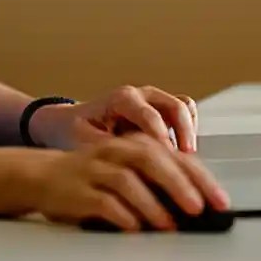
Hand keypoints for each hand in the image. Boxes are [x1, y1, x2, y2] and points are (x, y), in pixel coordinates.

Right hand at [26, 134, 229, 231]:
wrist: (41, 175)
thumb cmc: (93, 175)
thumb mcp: (127, 169)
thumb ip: (158, 178)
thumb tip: (197, 201)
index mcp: (134, 143)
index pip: (175, 156)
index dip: (200, 178)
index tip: (220, 201)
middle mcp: (116, 151)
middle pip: (152, 160)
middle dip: (179, 185)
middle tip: (198, 208)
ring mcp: (96, 169)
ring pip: (127, 180)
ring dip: (151, 204)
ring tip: (168, 224)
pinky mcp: (78, 189)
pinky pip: (102, 201)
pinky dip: (120, 214)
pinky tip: (134, 227)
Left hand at [30, 85, 198, 151]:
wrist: (71, 124)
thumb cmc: (75, 133)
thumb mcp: (83, 141)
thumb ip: (108, 150)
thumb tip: (129, 165)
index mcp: (121, 98)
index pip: (149, 115)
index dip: (161, 138)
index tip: (167, 159)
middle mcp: (141, 95)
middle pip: (174, 105)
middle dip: (184, 132)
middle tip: (186, 159)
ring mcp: (153, 100)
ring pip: (184, 106)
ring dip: (190, 131)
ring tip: (189, 159)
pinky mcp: (161, 111)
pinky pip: (185, 113)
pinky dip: (189, 130)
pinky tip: (184, 155)